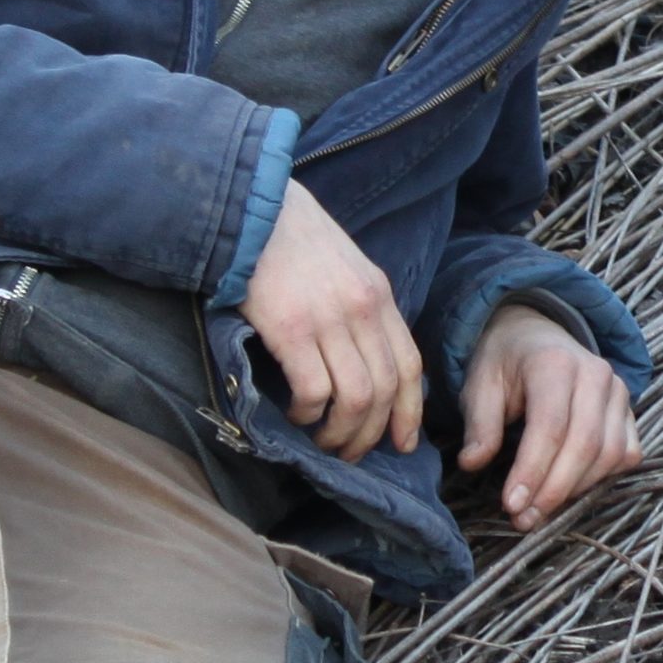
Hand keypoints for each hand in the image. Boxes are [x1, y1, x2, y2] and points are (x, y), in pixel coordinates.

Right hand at [242, 181, 422, 461]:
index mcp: (380, 295)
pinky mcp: (291, 329)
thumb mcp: (346, 267)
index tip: (402, 443)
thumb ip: (362, 309)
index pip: (410, 365)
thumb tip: (368, 360)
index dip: (409, 411)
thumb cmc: (292, 240)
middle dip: (371, 433)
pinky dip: (309, 413)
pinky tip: (297, 413)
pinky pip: (314, 390)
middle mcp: (363, 309)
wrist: (252, 209)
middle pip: (385, 390)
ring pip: (356, 398)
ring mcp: (329, 319)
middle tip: (351, 453)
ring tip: (323, 441)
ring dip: (340, 432)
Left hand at [456, 302, 641, 528]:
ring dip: (576, 490)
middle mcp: (596, 375)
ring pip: (609, 454)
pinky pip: (626, 454)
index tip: (511, 505)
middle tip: (524, 519)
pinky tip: (569, 489)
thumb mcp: (480, 384)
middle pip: (585, 445)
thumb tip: (473, 463)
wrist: (538, 336)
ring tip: (540, 509)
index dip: (532, 470)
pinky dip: (601, 479)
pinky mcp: (629, 411)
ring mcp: (619, 393)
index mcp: (555, 363)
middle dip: (554, 490)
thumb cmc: (506, 363)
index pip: (550, 426)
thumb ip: (480, 423)